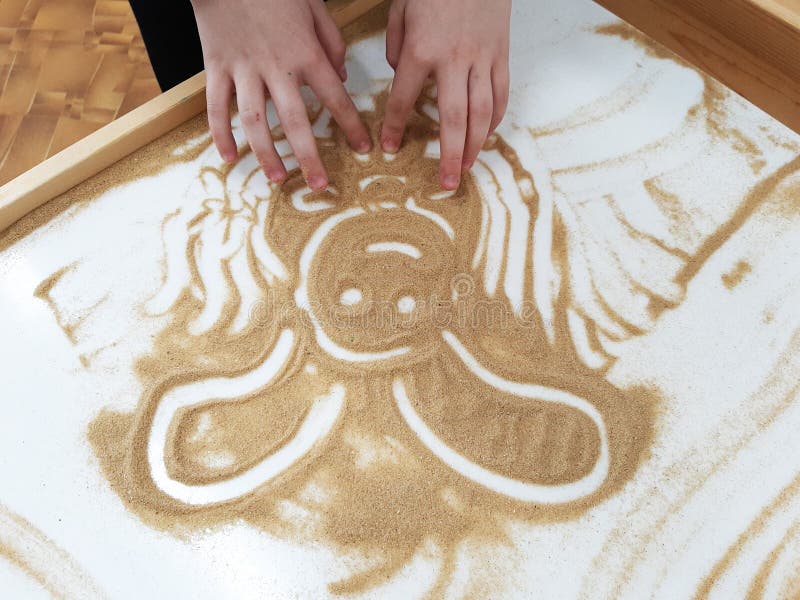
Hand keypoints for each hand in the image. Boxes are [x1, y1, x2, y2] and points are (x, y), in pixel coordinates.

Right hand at [192, 0, 371, 189]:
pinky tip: (228, 157)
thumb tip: (341, 76)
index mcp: (304, 53)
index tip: (362, 148)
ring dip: (266, 153)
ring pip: (253, 120)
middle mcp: (275, 67)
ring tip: (278, 178)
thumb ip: (331, 42)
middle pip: (294, 120)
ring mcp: (242, 69)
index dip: (350, 125)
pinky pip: (215, 106)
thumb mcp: (313, 5)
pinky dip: (219, 133)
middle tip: (319, 185)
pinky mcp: (216, 66)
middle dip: (309, 156)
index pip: (334, 97)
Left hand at [381, 0, 510, 189]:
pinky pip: (501, 95)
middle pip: (453, 118)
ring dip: (476, 145)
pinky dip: (495, 120)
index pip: (403, 99)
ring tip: (468, 167)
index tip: (389, 148)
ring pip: (482, 113)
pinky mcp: (502, 55)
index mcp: (421, 50)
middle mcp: (453, 60)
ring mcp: (482, 60)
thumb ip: (394, 44)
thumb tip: (397, 73)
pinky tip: (486, 136)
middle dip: (449, 154)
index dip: (395, 127)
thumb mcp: (401, 8)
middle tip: (446, 181)